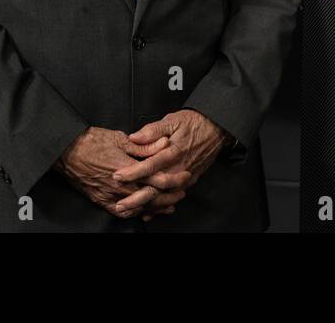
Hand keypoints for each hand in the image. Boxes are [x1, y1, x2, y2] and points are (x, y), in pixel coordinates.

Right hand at [55, 126, 184, 219]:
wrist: (66, 152)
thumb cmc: (92, 142)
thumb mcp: (121, 138)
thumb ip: (145, 145)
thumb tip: (164, 144)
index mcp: (127, 168)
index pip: (157, 178)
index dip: (174, 179)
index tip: (185, 175)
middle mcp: (120, 185)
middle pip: (151, 196)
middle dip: (170, 196)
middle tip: (182, 192)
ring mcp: (110, 195)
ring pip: (139, 206)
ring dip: (156, 206)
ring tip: (169, 204)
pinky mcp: (101, 200)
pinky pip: (122, 212)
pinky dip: (136, 213)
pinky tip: (145, 211)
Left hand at [110, 110, 229, 215]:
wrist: (216, 129)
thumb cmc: (193, 123)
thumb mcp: (172, 120)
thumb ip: (153, 130)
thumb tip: (134, 137)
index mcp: (173, 151)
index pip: (150, 165)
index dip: (133, 172)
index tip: (117, 176)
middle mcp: (179, 167)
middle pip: (157, 188)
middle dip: (137, 198)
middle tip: (120, 204)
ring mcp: (185, 176)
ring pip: (165, 196)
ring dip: (146, 205)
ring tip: (129, 210)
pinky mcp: (190, 181)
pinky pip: (173, 197)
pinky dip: (160, 207)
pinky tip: (148, 212)